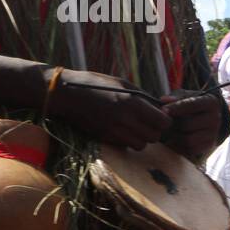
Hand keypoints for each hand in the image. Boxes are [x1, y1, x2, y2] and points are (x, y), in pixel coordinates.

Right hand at [49, 69, 171, 148]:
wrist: (64, 93)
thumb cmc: (94, 83)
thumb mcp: (122, 83)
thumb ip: (142, 97)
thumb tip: (159, 107)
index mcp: (132, 102)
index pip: (163, 122)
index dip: (164, 120)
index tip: (160, 115)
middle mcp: (125, 119)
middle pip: (154, 136)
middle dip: (155, 130)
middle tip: (148, 122)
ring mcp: (114, 131)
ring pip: (141, 145)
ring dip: (142, 138)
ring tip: (135, 127)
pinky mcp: (104, 138)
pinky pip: (126, 146)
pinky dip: (128, 141)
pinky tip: (122, 130)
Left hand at [161, 90, 224, 159]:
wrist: (208, 118)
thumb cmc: (193, 105)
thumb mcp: (187, 96)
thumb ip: (176, 97)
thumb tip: (164, 100)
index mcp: (211, 102)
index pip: (192, 104)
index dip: (176, 107)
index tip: (163, 110)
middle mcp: (216, 118)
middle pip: (187, 124)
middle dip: (172, 124)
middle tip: (164, 122)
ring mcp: (214, 134)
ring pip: (187, 139)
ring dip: (175, 136)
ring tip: (170, 130)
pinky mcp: (209, 146)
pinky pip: (190, 149)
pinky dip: (180, 145)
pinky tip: (177, 138)